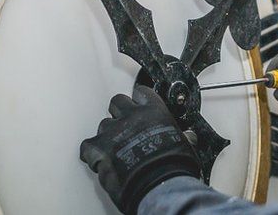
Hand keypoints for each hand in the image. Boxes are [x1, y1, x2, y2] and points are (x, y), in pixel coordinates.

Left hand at [81, 86, 200, 213]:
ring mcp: (113, 131)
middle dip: (119, 113)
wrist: (159, 185)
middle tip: (125, 127)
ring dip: (108, 135)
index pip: (141, 93)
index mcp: (154, 111)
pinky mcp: (98, 148)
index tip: (140, 107)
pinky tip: (100, 160)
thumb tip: (189, 137)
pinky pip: (88, 146)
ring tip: (116, 150)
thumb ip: (182, 137)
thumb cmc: (174, 166)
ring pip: (103, 124)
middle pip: (117, 102)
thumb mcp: (184, 145)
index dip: (139, 100)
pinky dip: (92, 153)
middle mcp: (132, 116)